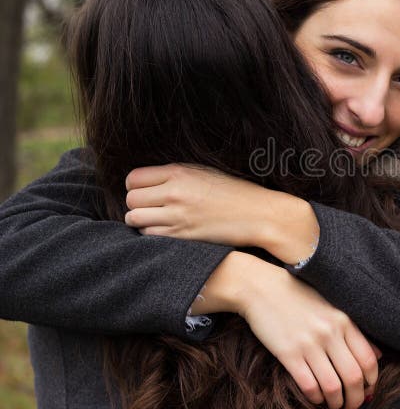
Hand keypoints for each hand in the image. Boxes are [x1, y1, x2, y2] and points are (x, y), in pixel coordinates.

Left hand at [124, 164, 319, 263]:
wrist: (259, 214)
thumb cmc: (234, 192)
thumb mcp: (205, 172)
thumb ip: (175, 175)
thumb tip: (146, 182)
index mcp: (179, 172)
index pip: (133, 178)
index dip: (135, 186)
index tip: (145, 192)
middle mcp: (175, 193)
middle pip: (131, 199)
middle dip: (136, 204)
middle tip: (149, 207)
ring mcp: (177, 216)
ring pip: (135, 219)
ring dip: (141, 220)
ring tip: (154, 220)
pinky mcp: (182, 236)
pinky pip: (149, 235)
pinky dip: (152, 234)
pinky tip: (166, 230)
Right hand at [222, 254, 380, 408]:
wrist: (261, 288)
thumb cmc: (298, 296)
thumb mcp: (332, 307)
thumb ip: (354, 330)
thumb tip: (378, 355)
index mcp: (344, 320)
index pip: (368, 359)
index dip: (372, 381)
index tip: (368, 390)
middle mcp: (330, 332)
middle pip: (354, 377)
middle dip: (356, 398)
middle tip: (353, 406)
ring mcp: (309, 343)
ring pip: (332, 386)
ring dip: (337, 403)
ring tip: (335, 406)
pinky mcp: (288, 353)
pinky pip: (308, 385)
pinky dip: (316, 398)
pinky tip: (316, 398)